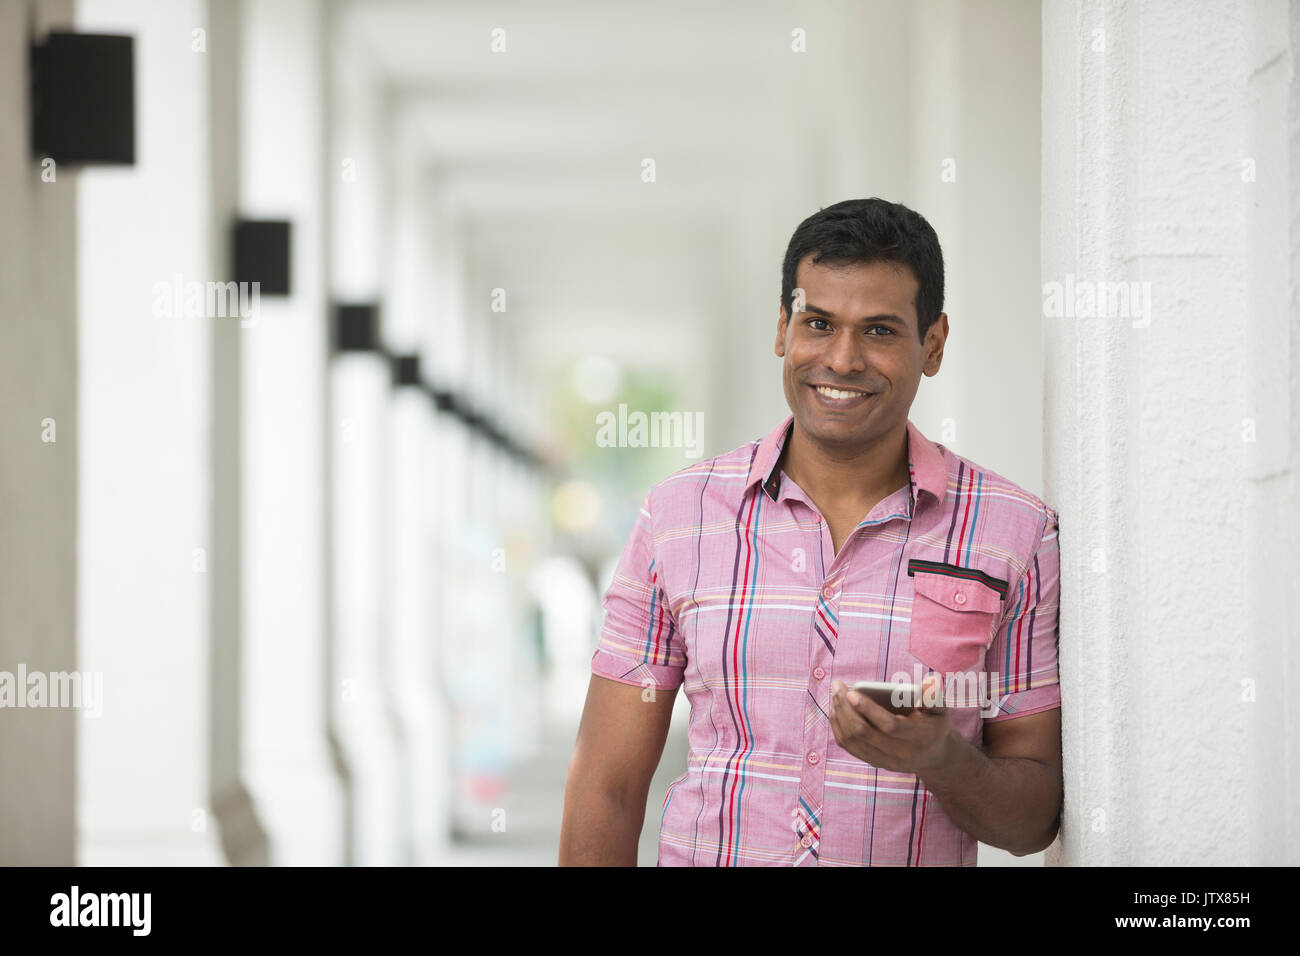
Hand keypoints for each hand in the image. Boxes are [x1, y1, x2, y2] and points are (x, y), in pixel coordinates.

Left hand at [829, 676, 954, 775]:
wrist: (934, 757)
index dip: (868, 710)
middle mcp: (901, 753)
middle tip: (837, 687)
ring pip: (852, 741)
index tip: (852, 693)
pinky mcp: (874, 762)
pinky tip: (836, 710)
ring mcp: (886, 761)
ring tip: (835, 695)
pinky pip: (849, 747)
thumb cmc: (934, 724)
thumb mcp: (939, 709)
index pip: (889, 726)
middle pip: (864, 733)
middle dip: (846, 708)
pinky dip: (838, 727)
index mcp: (920, 737)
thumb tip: (929, 681)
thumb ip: (932, 695)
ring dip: (839, 716)